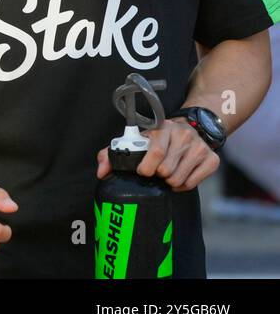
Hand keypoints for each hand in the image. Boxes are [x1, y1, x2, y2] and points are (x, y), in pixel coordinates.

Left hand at [96, 118, 219, 192]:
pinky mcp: (212, 160)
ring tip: (167, 173)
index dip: (147, 167)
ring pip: (179, 179)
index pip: (155, 152)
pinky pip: (193, 183)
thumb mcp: (136, 139)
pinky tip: (179, 176)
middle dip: (158, 175)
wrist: (191, 128)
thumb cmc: (158, 138)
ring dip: (170, 181)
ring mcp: (199, 148)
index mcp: (162, 128)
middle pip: (166, 170)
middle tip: (157, 171)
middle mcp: (184, 136)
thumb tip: (101, 172)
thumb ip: (112, 154)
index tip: (143, 171)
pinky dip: (183, 185)